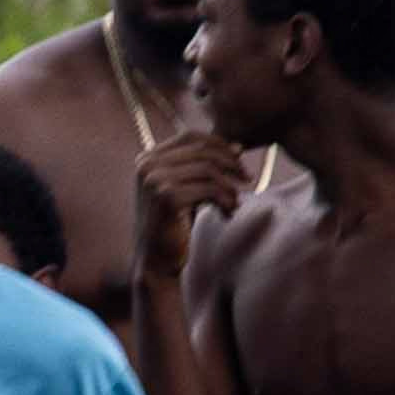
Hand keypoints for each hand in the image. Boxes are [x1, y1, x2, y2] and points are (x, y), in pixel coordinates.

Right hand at [136, 124, 254, 295]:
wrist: (157, 259)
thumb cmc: (174, 223)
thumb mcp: (188, 188)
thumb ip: (205, 167)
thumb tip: (238, 146)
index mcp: (147, 159)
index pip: (190, 136)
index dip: (219, 143)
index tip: (239, 159)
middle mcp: (147, 166)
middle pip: (203, 150)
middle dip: (231, 164)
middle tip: (247, 180)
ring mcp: (154, 180)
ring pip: (209, 169)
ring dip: (229, 186)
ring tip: (235, 202)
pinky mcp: (166, 197)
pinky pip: (210, 188)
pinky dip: (226, 199)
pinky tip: (227, 213)